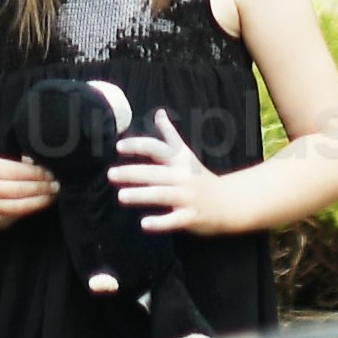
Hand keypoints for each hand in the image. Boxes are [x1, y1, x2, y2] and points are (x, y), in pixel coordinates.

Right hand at [0, 155, 55, 227]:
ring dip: (39, 200)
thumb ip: (15, 166)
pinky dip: (31, 209)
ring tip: (52, 195)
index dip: (36, 173)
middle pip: (19, 188)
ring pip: (19, 205)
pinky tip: (40, 204)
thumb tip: (42, 167)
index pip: (17, 171)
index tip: (50, 173)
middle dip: (41, 187)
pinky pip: (16, 215)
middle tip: (56, 184)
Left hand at [117, 121, 276, 233]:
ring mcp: (187, 197)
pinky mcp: (191, 216)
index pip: (157, 148)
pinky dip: (160, 222)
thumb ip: (170, 135)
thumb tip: (159, 112)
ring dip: (142, 195)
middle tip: (110, 174)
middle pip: (155, 173)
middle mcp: (183, 176)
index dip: (138, 146)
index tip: (118, 147)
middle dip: (132, 173)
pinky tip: (144, 224)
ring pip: (162, 195)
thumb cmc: (199, 176)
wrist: (228, 202)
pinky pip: (174, 220)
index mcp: (179, 160)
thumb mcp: (185, 154)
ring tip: (121, 196)